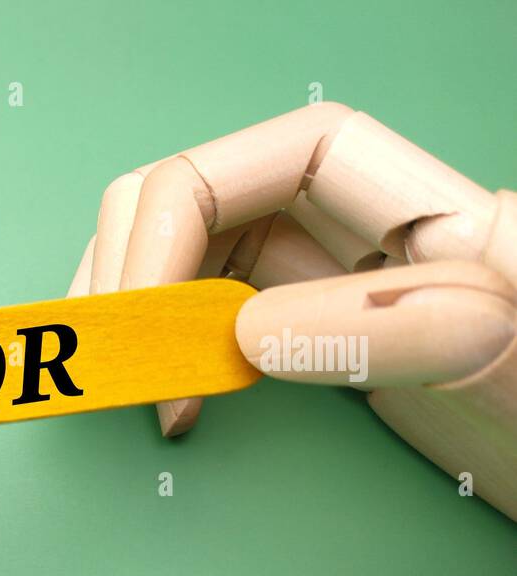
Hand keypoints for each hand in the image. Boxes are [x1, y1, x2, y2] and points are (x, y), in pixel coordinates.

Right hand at [71, 103, 516, 519]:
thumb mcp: (505, 357)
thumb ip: (395, 330)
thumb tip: (241, 333)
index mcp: (413, 200)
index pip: (266, 158)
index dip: (174, 217)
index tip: (142, 315)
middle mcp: (361, 230)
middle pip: (203, 197)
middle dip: (134, 264)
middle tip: (121, 363)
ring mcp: (332, 289)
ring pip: (192, 255)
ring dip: (137, 306)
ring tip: (130, 380)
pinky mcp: (317, 345)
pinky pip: (214, 320)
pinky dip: (169, 349)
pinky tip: (172, 394)